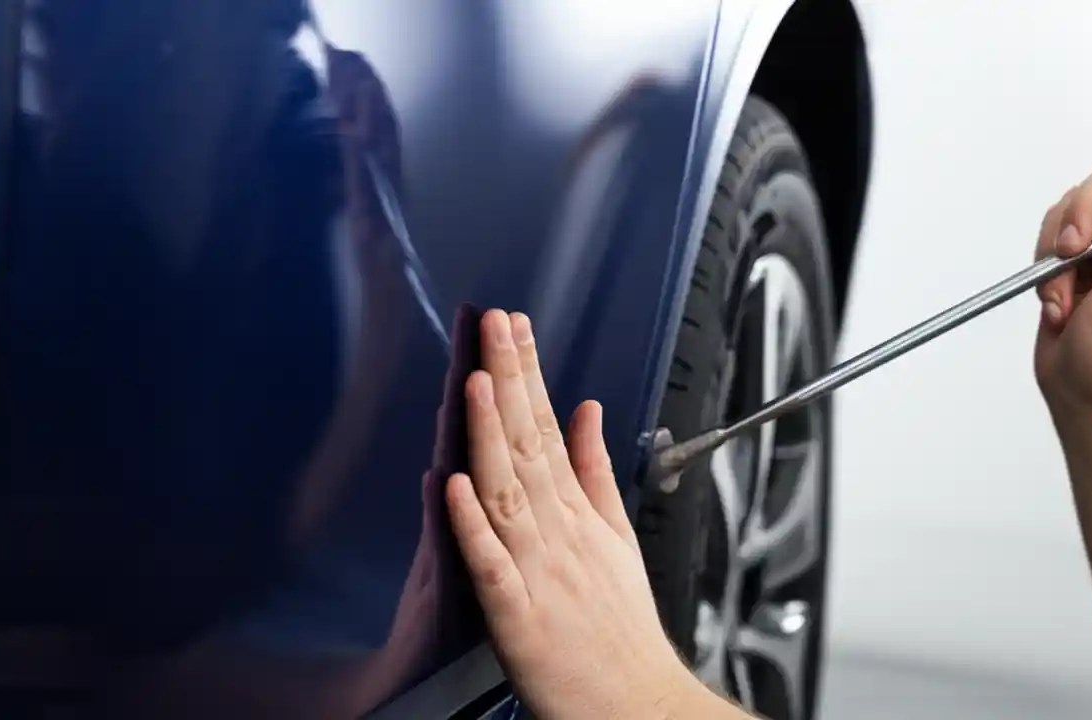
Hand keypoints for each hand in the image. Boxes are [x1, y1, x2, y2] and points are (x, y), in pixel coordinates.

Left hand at [443, 310, 708, 719]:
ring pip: (510, 492)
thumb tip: (588, 411)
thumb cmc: (622, 627)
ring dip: (493, 435)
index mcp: (580, 515)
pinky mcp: (516, 615)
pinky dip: (474, 525)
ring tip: (479, 380)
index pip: (550, 429)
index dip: (530, 375)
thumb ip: (597, 472)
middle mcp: (560, 534)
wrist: (635, 702)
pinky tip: (456, 484)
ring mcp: (538, 571)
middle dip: (512, 380)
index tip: (514, 327)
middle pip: (530, 446)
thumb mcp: (619, 538)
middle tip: (494, 323)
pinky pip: (490, 564)